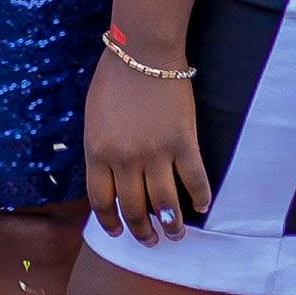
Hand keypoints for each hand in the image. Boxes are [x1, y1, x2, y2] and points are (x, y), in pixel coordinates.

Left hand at [83, 48, 211, 246]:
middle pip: (133, 208)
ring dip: (171, 225)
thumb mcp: (93, 119)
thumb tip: (108, 179)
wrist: (143, 53)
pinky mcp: (183, 143)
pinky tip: (202, 206)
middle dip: (142, 231)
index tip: (118, 233)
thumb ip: (99, 150)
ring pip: (165, 204)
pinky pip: (194, 180)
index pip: (101, 201)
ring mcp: (156, 153)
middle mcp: (125, 159)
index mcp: (98, 152)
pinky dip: (200, 197)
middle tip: (150, 241)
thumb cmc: (114, 80)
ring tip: (176, 234)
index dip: (110, 223)